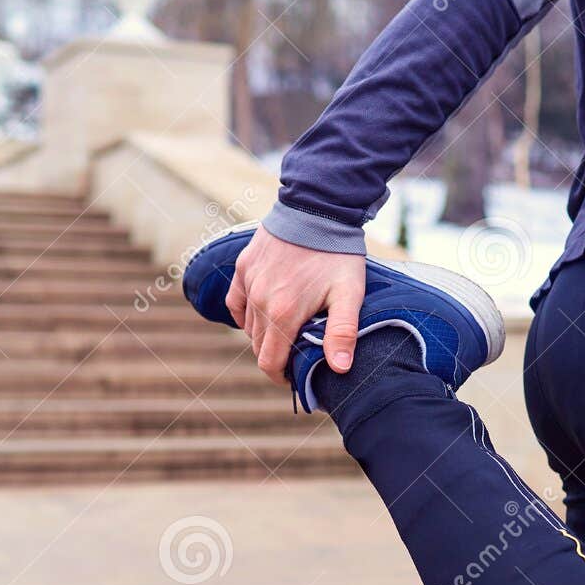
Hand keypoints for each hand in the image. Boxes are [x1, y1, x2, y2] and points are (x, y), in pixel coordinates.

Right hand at [225, 225, 366, 386]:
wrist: (317, 207)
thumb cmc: (337, 253)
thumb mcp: (349, 294)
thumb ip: (343, 333)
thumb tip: (339, 369)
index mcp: (283, 314)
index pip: (269, 362)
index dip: (280, 377)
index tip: (293, 377)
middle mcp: (259, 302)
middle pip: (258, 346)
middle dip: (275, 356)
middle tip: (296, 354)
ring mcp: (248, 283)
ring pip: (248, 326)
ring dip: (264, 335)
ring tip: (286, 331)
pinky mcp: (243, 267)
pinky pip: (236, 303)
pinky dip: (246, 314)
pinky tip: (262, 313)